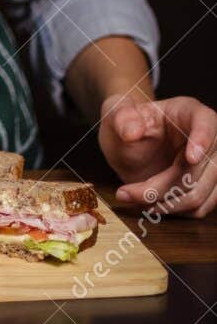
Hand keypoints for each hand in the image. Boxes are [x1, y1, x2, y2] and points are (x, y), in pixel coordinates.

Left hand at [99, 94, 216, 217]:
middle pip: (198, 168)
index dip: (202, 139)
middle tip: (126, 192)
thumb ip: (121, 117)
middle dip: (160, 186)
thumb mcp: (116, 114)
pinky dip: (172, 211)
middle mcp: (207, 138)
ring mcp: (210, 165)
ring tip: (132, 199)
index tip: (190, 158)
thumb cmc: (126, 124)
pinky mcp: (206, 188)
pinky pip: (198, 207)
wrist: (128, 145)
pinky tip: (148, 205)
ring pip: (199, 193)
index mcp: (188, 112)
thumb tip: (132, 132)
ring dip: (165, 204)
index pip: (206, 122)